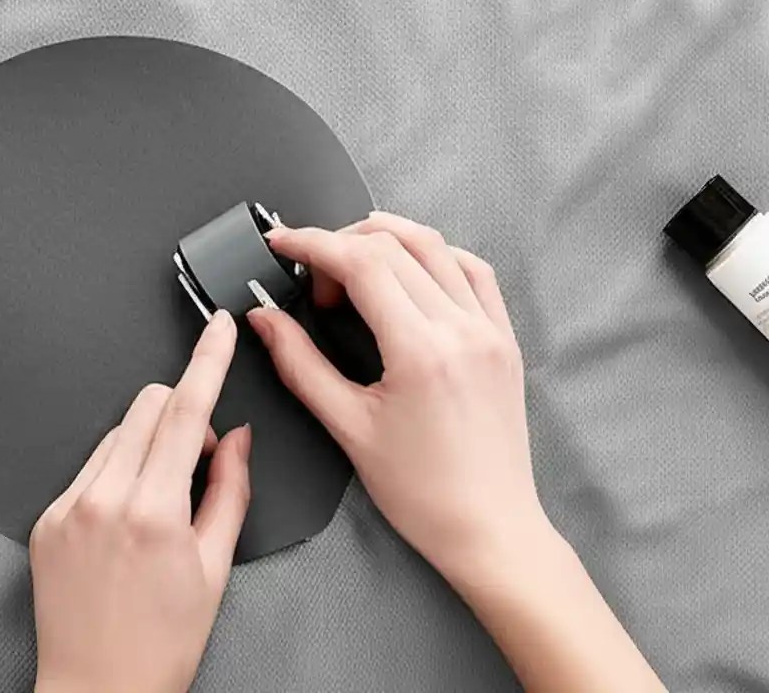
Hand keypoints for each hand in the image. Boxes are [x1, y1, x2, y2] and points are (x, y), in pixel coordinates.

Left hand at [30, 311, 250, 692]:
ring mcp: (68, 507)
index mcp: (153, 512)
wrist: (98, 690)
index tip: (218, 330)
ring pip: (116, 434)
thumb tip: (235, 440)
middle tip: (199, 464)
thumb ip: (229, 491)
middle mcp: (103, 501)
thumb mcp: (214, 567)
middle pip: (146, 408)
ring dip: (147, 445)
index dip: (207, 361)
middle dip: (181, 415)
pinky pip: (89, 467)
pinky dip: (116, 472)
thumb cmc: (160, 644)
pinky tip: (128, 519)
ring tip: (161, 504)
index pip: (185, 411)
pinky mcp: (46, 518)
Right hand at [251, 214, 663, 691]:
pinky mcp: (505, 339)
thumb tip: (264, 319)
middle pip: (394, 245)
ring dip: (387, 239)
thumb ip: (301, 365)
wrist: (489, 528)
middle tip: (312, 283)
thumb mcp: (348, 428)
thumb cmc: (421, 493)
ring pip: (436, 247)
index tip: (280, 243)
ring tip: (352, 267)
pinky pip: (473, 272)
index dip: (312, 243)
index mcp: (421, 351)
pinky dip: (435, 257)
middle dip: (341, 246)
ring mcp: (490, 330)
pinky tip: (408, 274)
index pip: (361, 262)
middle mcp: (462, 329)